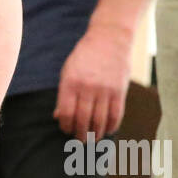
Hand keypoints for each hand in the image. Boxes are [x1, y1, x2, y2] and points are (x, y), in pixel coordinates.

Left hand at [53, 26, 133, 141]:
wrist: (110, 38)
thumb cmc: (85, 56)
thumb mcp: (67, 71)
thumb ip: (63, 94)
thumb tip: (58, 117)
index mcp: (71, 83)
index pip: (66, 113)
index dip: (65, 126)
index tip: (66, 130)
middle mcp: (88, 87)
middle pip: (82, 119)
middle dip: (80, 134)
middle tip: (80, 139)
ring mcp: (105, 89)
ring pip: (100, 120)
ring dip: (96, 134)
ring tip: (93, 138)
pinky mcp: (120, 90)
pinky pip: (116, 114)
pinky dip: (112, 125)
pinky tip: (108, 130)